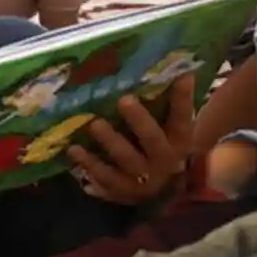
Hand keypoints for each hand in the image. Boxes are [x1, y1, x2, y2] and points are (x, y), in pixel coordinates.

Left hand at [66, 74, 194, 204]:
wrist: (162, 192)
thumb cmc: (161, 145)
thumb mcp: (169, 129)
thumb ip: (165, 103)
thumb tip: (162, 63)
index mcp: (179, 141)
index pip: (183, 117)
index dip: (182, 98)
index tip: (182, 76)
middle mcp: (165, 160)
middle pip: (153, 139)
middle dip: (139, 121)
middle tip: (124, 100)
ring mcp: (144, 179)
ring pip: (127, 161)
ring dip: (110, 142)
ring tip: (94, 124)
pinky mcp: (122, 191)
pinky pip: (105, 179)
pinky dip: (89, 165)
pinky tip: (73, 150)